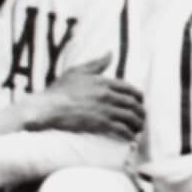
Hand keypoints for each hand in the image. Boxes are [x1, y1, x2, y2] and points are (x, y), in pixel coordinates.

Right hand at [21, 57, 143, 141]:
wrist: (48, 108)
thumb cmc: (59, 90)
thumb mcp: (77, 71)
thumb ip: (96, 63)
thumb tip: (110, 54)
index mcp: (104, 82)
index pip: (129, 88)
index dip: (138, 96)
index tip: (140, 101)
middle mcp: (108, 95)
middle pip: (133, 103)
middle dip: (140, 111)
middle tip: (142, 117)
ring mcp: (106, 110)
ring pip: (131, 117)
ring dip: (138, 124)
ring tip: (138, 129)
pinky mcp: (101, 124)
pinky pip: (122, 129)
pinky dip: (129, 134)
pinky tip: (130, 138)